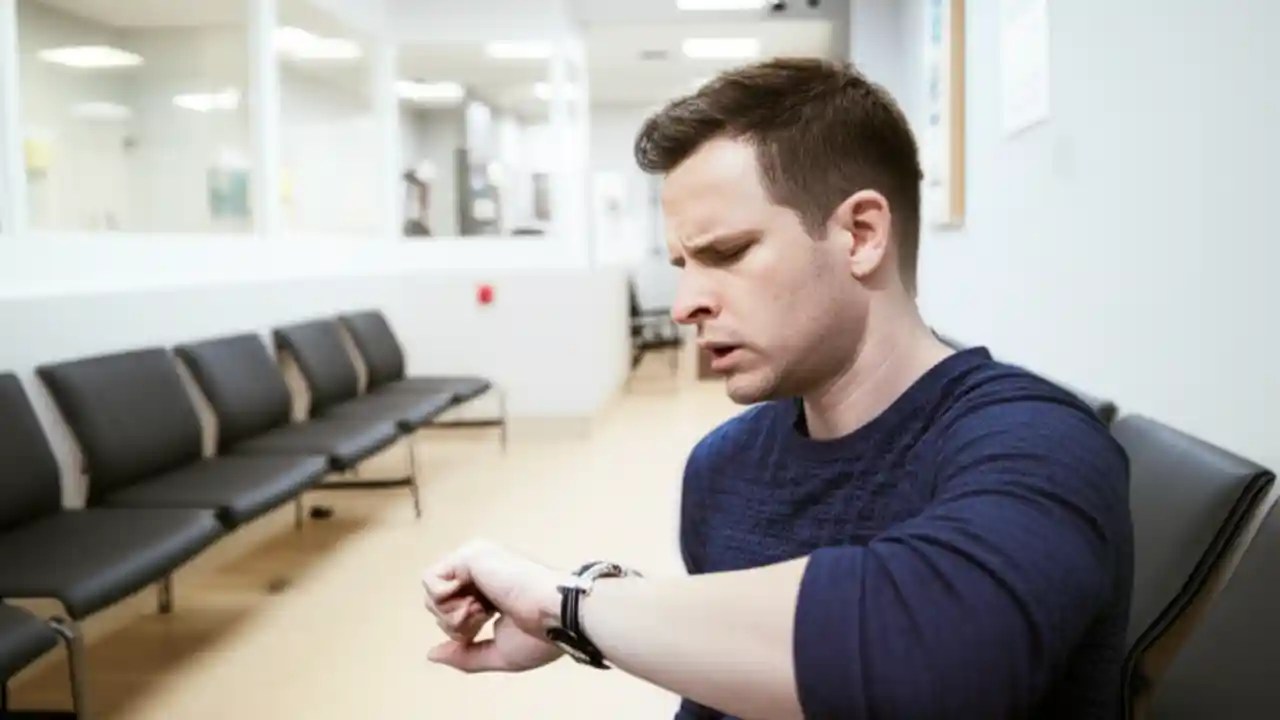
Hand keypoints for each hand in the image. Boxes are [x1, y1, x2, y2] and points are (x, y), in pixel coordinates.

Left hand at [423, 540, 564, 672]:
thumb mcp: (498, 652)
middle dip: (456, 624)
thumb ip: (464, 654)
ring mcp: (475, 560)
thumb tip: (431, 654)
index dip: (462, 629)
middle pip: (438, 604)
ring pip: (432, 594)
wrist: (557, 616)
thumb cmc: (540, 636)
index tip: (491, 624)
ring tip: (484, 610)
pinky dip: (447, 602)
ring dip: (454, 614)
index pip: (452, 611)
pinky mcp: (469, 555)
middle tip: (487, 617)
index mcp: (489, 589)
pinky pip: (431, 581)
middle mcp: (480, 571)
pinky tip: (476, 601)